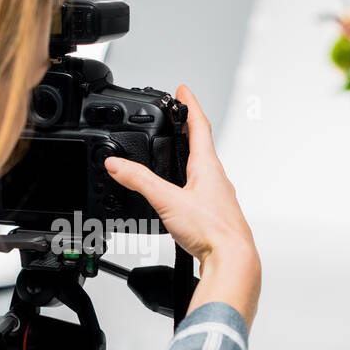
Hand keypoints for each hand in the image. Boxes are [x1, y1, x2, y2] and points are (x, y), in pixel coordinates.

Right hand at [104, 85, 260, 328]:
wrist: (232, 259)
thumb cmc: (212, 231)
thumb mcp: (168, 201)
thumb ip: (140, 181)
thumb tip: (117, 164)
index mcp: (207, 167)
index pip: (199, 125)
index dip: (189, 105)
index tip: (182, 90)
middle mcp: (216, 178)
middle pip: (202, 145)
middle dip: (188, 129)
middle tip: (177, 116)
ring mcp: (218, 197)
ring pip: (203, 169)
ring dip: (189, 156)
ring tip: (176, 151)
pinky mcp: (215, 214)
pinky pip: (201, 190)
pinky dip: (189, 182)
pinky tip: (182, 194)